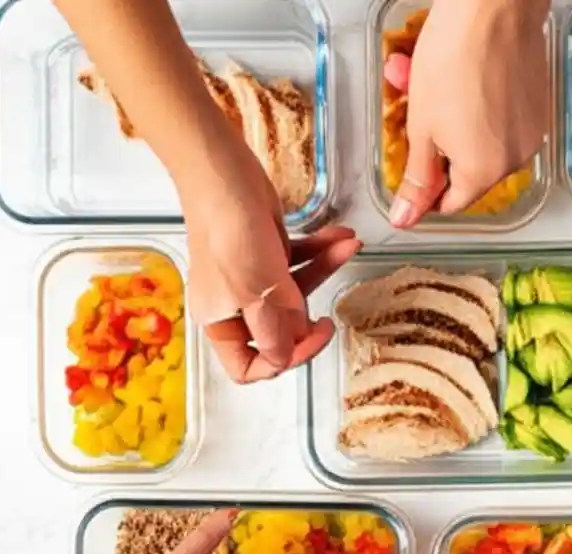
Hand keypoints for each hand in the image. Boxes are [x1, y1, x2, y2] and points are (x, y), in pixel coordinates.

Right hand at [182, 141, 360, 382]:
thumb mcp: (258, 289)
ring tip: (350, 245)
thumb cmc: (231, 230)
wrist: (222, 169)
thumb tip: (285, 360)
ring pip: (297, 292)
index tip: (312, 339)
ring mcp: (253, 276)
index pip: (248, 366)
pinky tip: (341, 236)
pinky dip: (321, 251)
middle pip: (281, 330)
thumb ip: (276, 328)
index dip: (284, 361)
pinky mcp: (268, 249)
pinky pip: (300, 261)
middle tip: (334, 310)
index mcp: (221, 322)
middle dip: (311, 314)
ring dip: (326, 270)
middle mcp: (235, 304)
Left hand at [388, 0, 550, 226]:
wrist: (493, 9)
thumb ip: (417, 179)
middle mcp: (515, 161)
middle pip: (469, 172)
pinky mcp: (540, 107)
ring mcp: (532, 133)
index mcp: (482, 173)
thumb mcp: (420, 126)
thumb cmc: (451, 61)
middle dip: (440, 148)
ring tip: (438, 90)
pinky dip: (483, 110)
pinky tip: (468, 80)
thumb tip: (405, 219)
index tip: (412, 166)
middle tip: (418, 113)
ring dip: (459, 127)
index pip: (451, 203)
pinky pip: (505, 123)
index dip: (425, 190)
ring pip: (486, 144)